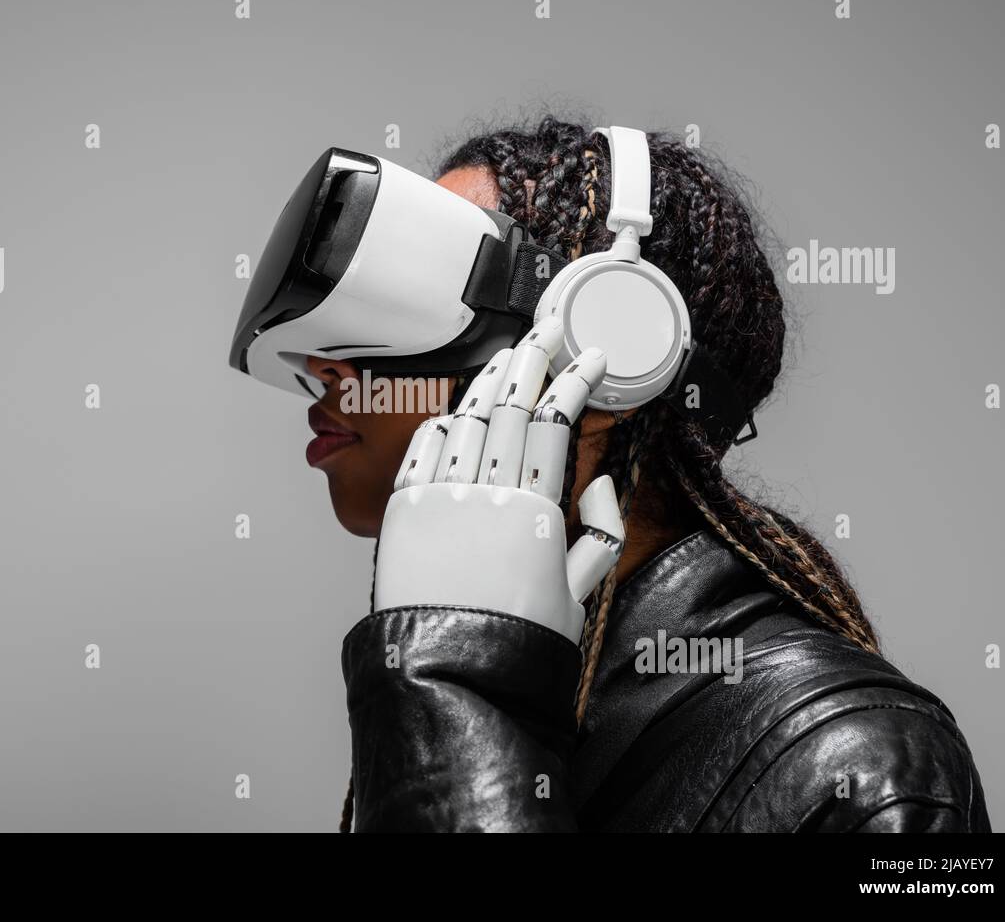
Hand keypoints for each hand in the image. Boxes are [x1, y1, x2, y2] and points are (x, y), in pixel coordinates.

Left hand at [373, 316, 624, 642]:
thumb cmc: (517, 641)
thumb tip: (598, 483)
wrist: (451, 675)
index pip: (558, 422)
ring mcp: (440, 495)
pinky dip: (442, 422)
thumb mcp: (581, 591)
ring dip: (490, 381)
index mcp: (537, 509)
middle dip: (535, 358)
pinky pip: (423, 448)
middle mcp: (487, 492)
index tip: (591, 357)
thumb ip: (601, 531)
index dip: (576, 381)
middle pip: (513, 405)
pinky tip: (458, 408)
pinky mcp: (403, 509)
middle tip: (548, 330)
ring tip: (507, 357)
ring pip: (468, 417)